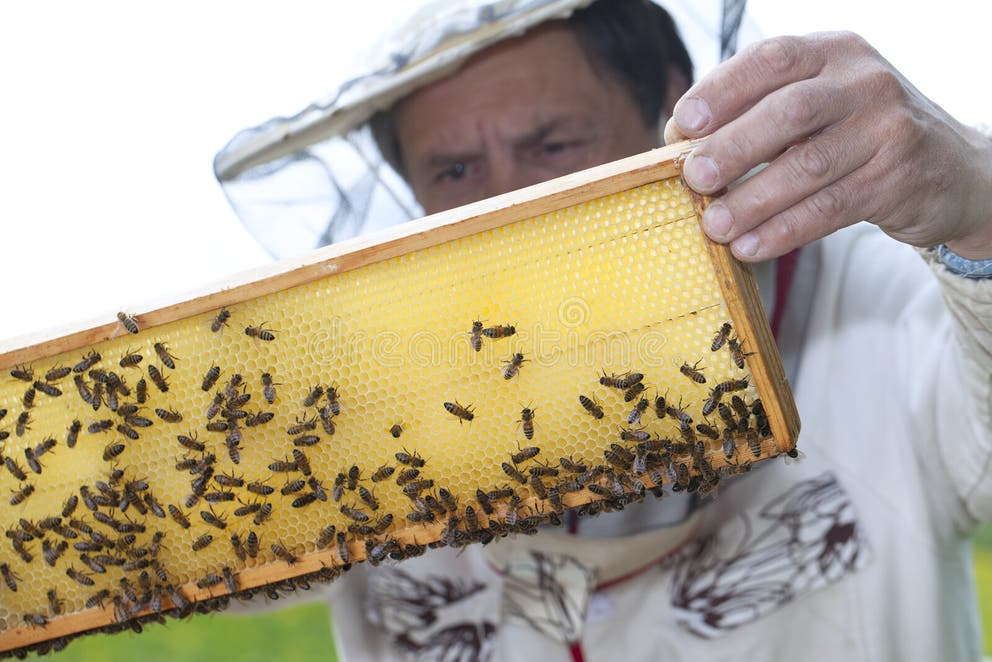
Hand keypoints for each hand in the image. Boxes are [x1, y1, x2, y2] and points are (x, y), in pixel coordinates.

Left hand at [664, 32, 991, 261]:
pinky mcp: (897, 180)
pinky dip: (783, 231)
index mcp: (832, 53)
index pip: (771, 60)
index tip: (681, 126)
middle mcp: (864, 82)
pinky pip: (830, 209)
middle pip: (788, 112)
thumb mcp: (817, 106)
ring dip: (752, 200)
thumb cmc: (855, 135)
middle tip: (693, 179)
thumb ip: (757, 115)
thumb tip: (681, 147)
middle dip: (733, 147)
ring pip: (807, 166)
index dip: (721, 91)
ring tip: (713, 225)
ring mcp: (887, 129)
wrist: (948, 168)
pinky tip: (750, 246)